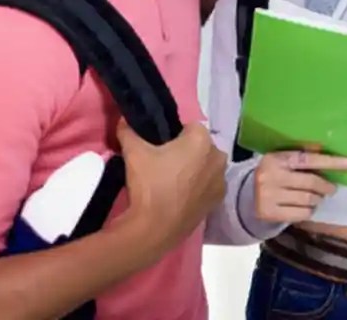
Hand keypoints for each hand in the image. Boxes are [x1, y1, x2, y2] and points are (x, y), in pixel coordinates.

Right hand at [116, 120, 225, 254]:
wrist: (155, 228)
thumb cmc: (148, 184)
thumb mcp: (133, 152)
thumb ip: (129, 130)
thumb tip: (125, 119)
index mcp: (202, 139)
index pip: (189, 127)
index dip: (173, 134)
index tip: (159, 146)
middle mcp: (218, 156)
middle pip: (200, 146)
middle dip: (185, 151)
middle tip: (163, 164)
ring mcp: (221, 179)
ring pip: (206, 166)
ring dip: (194, 169)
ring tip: (171, 182)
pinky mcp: (218, 200)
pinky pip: (208, 185)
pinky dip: (198, 187)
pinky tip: (180, 195)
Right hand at [253, 149, 346, 223]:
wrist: (244, 195)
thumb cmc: (272, 174)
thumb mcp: (281, 160)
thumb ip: (301, 154)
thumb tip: (325, 147)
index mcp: (276, 159)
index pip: (308, 160)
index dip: (330, 162)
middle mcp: (271, 177)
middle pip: (310, 183)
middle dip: (326, 186)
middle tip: (331, 188)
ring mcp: (269, 196)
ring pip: (307, 200)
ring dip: (317, 199)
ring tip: (317, 197)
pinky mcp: (269, 213)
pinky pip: (301, 214)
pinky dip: (309, 210)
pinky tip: (306, 207)